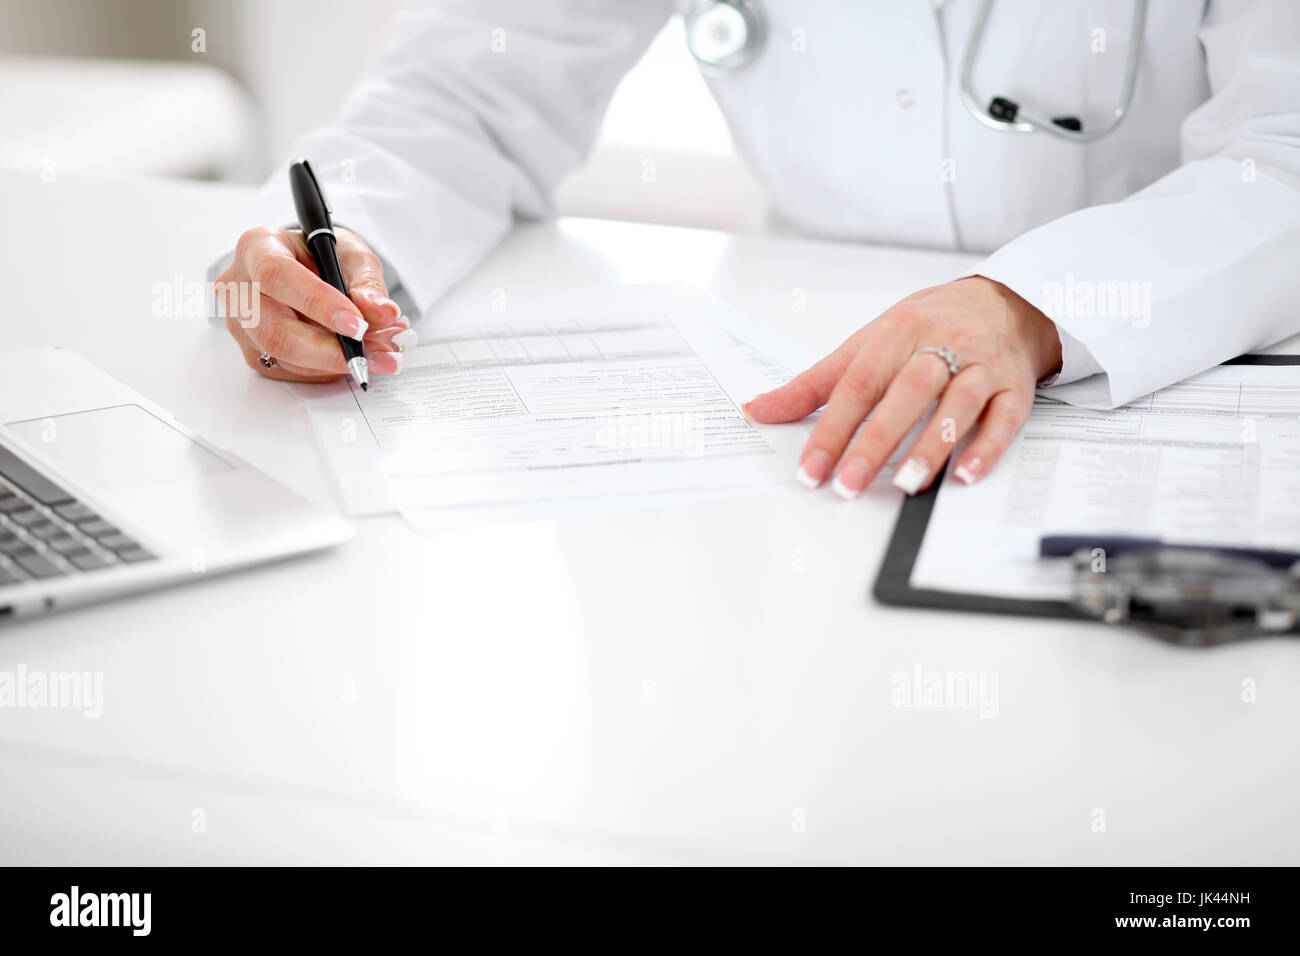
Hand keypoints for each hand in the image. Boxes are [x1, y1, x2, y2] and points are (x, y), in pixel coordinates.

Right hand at [217, 226, 415, 381]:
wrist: (306, 269)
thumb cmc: (321, 256)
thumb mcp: (351, 255)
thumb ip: (367, 283)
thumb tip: (383, 312)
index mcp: (257, 248)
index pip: (277, 276)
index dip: (318, 304)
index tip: (358, 325)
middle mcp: (240, 288)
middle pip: (275, 330)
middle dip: (333, 350)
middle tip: (380, 354)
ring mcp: (242, 325)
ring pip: (286, 357)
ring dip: (340, 362)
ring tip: (381, 353)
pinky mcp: (254, 353)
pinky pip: (293, 371)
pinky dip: (332, 368)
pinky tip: (356, 355)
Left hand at [745, 277, 1061, 495]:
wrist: (1003, 302)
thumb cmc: (926, 326)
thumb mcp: (866, 344)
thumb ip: (814, 383)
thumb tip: (759, 409)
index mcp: (896, 333)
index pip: (857, 384)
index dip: (832, 429)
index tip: (810, 469)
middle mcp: (941, 345)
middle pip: (907, 393)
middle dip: (877, 441)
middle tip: (850, 483)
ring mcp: (981, 365)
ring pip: (959, 404)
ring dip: (934, 445)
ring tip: (907, 484)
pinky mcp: (1014, 386)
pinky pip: (1005, 417)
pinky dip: (987, 447)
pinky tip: (966, 475)